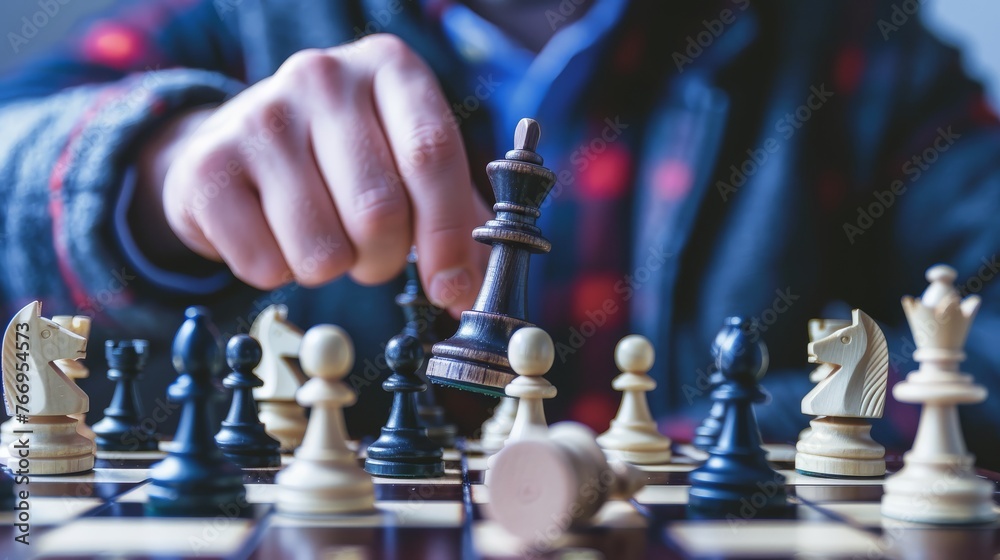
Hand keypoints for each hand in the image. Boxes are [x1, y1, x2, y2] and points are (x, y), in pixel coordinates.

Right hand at [138, 34, 490, 312]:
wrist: (237, 147)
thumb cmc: (344, 161)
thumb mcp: (409, 168)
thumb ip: (455, 220)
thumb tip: (472, 291)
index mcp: (389, 68)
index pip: (431, 154)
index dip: (448, 235)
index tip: (450, 286)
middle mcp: (322, 77)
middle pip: (379, 211)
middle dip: (384, 259)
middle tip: (372, 254)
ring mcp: (259, 116)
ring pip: (323, 250)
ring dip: (331, 269)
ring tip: (320, 235)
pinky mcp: (207, 167)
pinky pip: (265, 265)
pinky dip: (277, 272)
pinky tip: (270, 233)